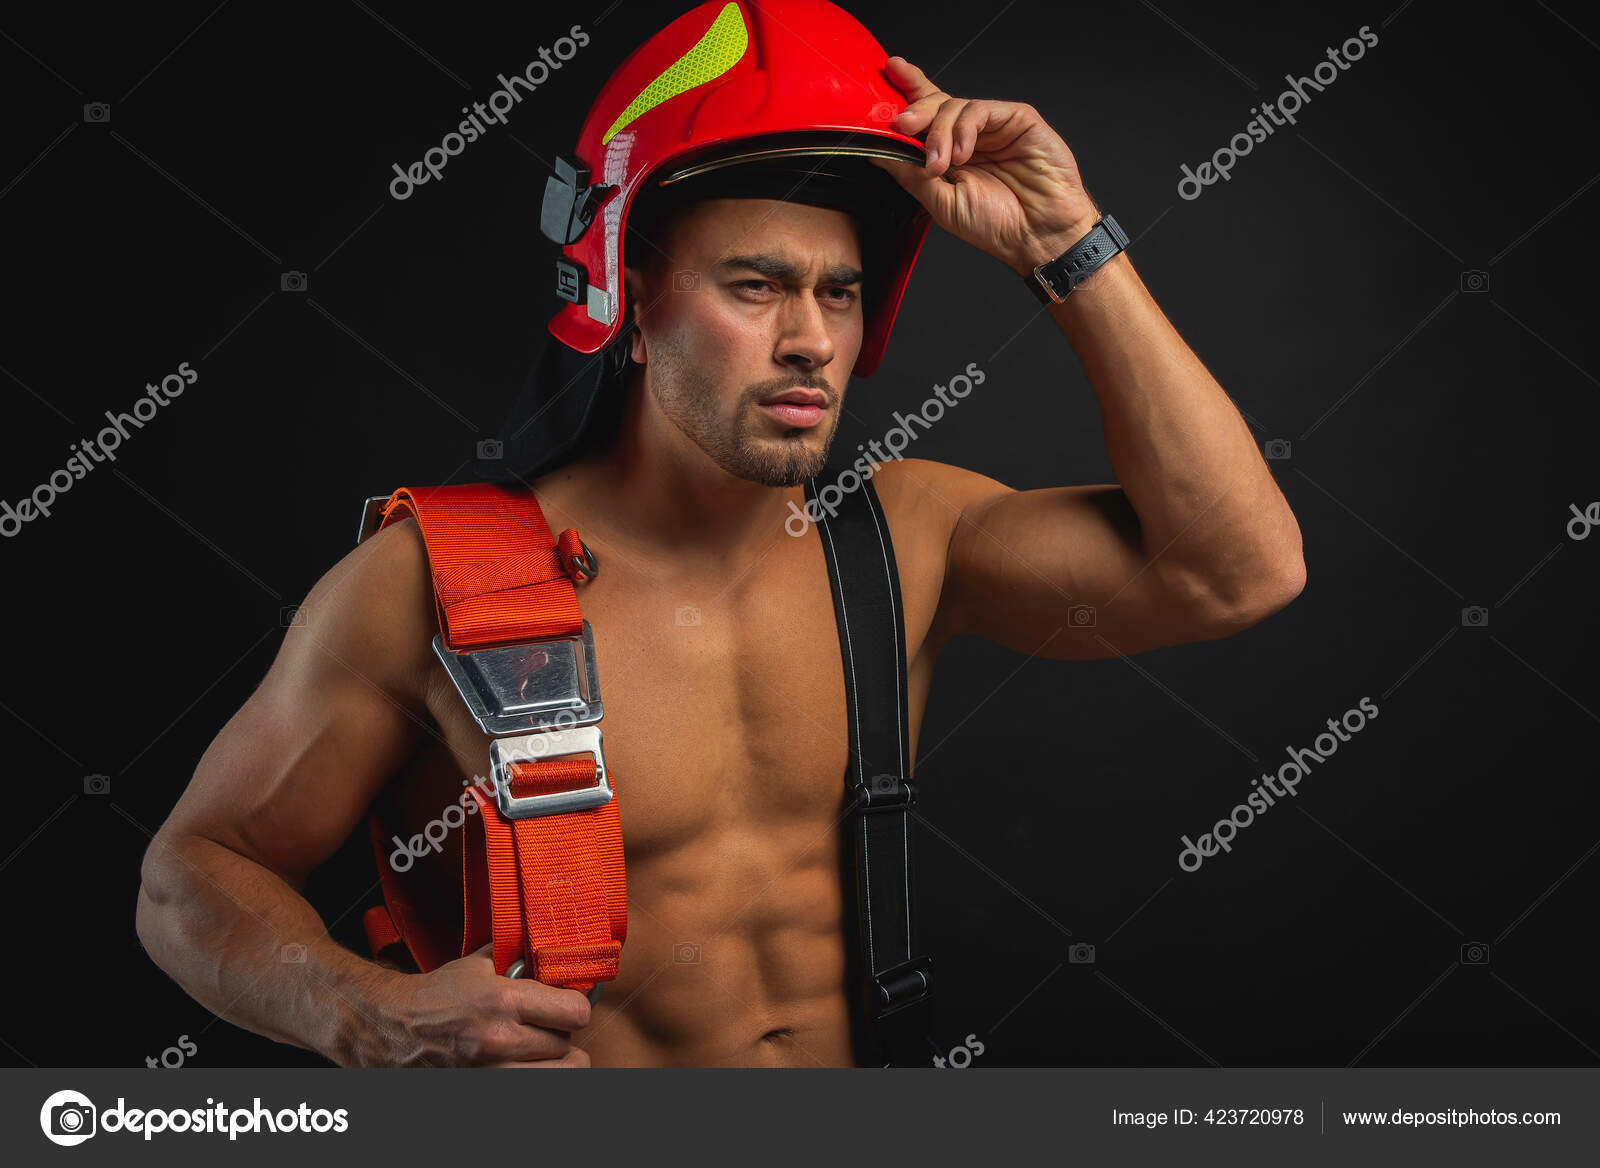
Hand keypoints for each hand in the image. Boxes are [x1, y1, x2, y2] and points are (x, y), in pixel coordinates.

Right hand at [364, 943, 593, 1066]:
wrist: (394, 1028)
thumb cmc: (438, 994)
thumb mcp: (479, 964)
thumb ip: (520, 957)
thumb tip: (556, 948)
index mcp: (502, 1001)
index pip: (575, 1012)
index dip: (577, 1006)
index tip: (568, 1002)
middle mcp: (499, 1040)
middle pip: (568, 1045)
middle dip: (561, 1033)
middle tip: (546, 1025)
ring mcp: (492, 1073)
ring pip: (561, 1074)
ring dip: (555, 1061)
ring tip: (541, 1048)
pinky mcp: (485, 1090)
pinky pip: (536, 1088)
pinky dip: (537, 1075)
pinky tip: (525, 1062)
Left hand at [870, 56, 1100, 276]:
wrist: (1036, 236)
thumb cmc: (995, 225)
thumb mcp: (940, 202)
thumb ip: (909, 173)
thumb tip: (878, 152)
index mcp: (951, 153)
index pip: (926, 115)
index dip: (908, 91)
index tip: (889, 72)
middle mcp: (971, 136)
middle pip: (936, 104)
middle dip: (914, 112)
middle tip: (902, 127)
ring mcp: (994, 126)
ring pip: (955, 106)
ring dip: (938, 133)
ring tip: (940, 165)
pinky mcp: (1017, 119)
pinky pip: (981, 110)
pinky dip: (964, 129)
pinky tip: (963, 153)